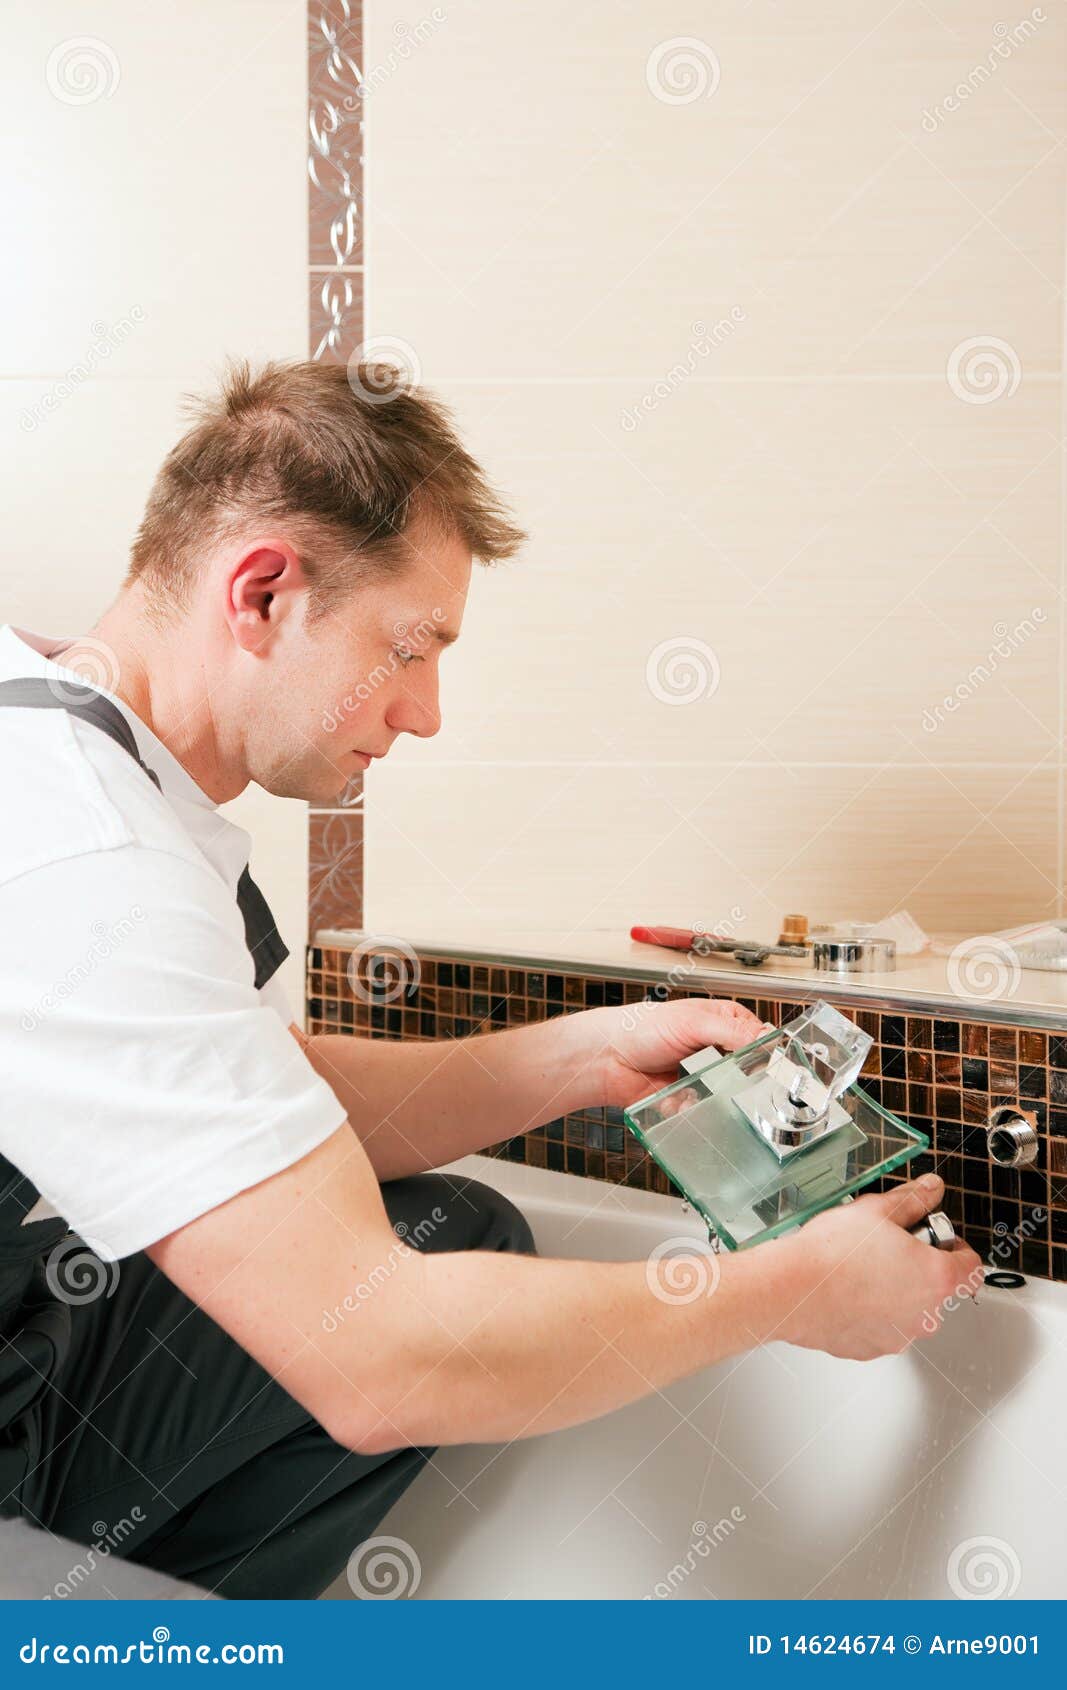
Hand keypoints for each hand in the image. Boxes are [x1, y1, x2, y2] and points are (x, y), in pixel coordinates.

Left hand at [582, 996, 765, 1108]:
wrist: (606, 1059)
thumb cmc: (640, 1028)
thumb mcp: (692, 1022)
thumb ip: (732, 1031)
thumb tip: (765, 1041)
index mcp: (724, 1022)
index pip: (762, 1038)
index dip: (770, 1053)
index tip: (773, 1067)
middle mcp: (718, 1048)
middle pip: (751, 1070)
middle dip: (745, 1079)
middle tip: (736, 1080)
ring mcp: (705, 1075)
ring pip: (732, 1094)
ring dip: (722, 1095)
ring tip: (706, 1088)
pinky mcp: (692, 1098)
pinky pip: (708, 1110)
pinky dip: (700, 1108)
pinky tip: (687, 1099)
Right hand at [772, 1175, 982, 1360]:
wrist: (792, 1288)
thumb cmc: (832, 1253)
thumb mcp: (877, 1210)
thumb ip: (913, 1200)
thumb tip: (931, 1189)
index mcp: (936, 1277)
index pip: (972, 1267)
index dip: (957, 1248)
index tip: (938, 1240)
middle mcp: (925, 1314)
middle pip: (939, 1288)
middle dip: (920, 1267)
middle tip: (888, 1248)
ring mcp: (899, 1336)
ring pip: (910, 1310)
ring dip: (896, 1292)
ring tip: (861, 1269)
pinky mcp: (872, 1348)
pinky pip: (882, 1327)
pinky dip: (871, 1312)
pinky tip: (847, 1291)